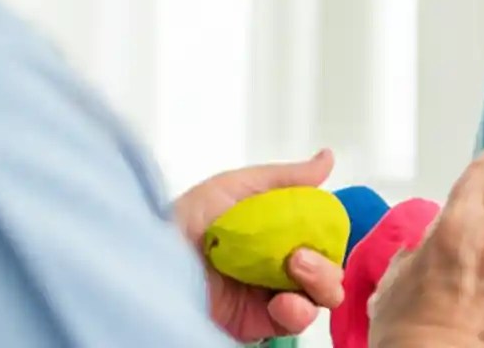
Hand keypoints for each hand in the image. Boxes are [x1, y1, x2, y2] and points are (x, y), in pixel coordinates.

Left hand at [171, 150, 345, 342]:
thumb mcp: (236, 186)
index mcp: (275, 231)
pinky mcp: (258, 323)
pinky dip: (298, 311)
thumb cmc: (183, 219)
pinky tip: (281, 301)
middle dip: (326, 262)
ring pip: (321, 295)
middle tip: (300, 254)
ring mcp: (269, 294)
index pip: (320, 234)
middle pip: (328, 267)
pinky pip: (297, 320)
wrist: (152, 259)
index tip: (324, 224)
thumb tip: (327, 159)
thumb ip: (286, 178)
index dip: (330, 232)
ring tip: (294, 270)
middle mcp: (276, 264)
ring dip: (320, 282)